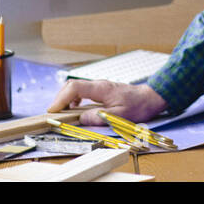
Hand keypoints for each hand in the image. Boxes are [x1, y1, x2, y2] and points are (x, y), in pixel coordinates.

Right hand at [46, 79, 168, 125]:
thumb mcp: (118, 116)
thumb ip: (98, 117)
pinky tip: (75, 109)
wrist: (150, 98)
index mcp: (100, 88)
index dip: (61, 98)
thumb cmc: (137, 106)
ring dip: (66, 99)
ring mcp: (99, 86)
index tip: (53, 110)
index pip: (74, 87)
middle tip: (54, 113)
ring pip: (76, 88)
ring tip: (62, 113)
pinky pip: (82, 91)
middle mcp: (98, 84)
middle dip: (60, 98)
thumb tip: (80, 118)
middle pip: (71, 86)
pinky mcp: (101, 90)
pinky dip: (74, 99)